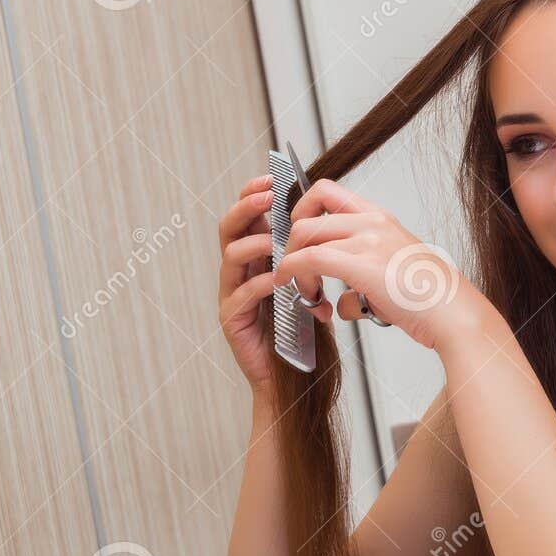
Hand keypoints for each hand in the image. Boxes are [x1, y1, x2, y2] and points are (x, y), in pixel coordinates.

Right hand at [217, 174, 335, 392]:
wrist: (293, 377)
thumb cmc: (302, 329)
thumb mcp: (311, 281)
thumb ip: (310, 254)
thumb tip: (326, 219)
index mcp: (257, 257)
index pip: (248, 216)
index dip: (254, 194)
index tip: (271, 178)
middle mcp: (240, 272)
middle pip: (229, 228)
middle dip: (246, 208)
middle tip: (265, 198)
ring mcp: (232, 294)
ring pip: (230, 256)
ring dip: (255, 244)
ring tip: (274, 243)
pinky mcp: (232, 320)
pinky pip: (240, 294)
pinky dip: (260, 284)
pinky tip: (277, 281)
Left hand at [278, 179, 487, 351]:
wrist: (451, 311)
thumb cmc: (430, 299)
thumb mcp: (393, 276)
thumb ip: (362, 281)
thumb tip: (343, 303)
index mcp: (380, 219)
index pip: (327, 192)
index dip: (301, 210)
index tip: (297, 237)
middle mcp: (372, 222)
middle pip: (308, 214)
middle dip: (291, 244)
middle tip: (295, 271)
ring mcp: (366, 239)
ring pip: (304, 236)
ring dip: (292, 264)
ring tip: (304, 292)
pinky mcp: (360, 263)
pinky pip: (308, 258)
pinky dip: (290, 271)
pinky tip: (288, 285)